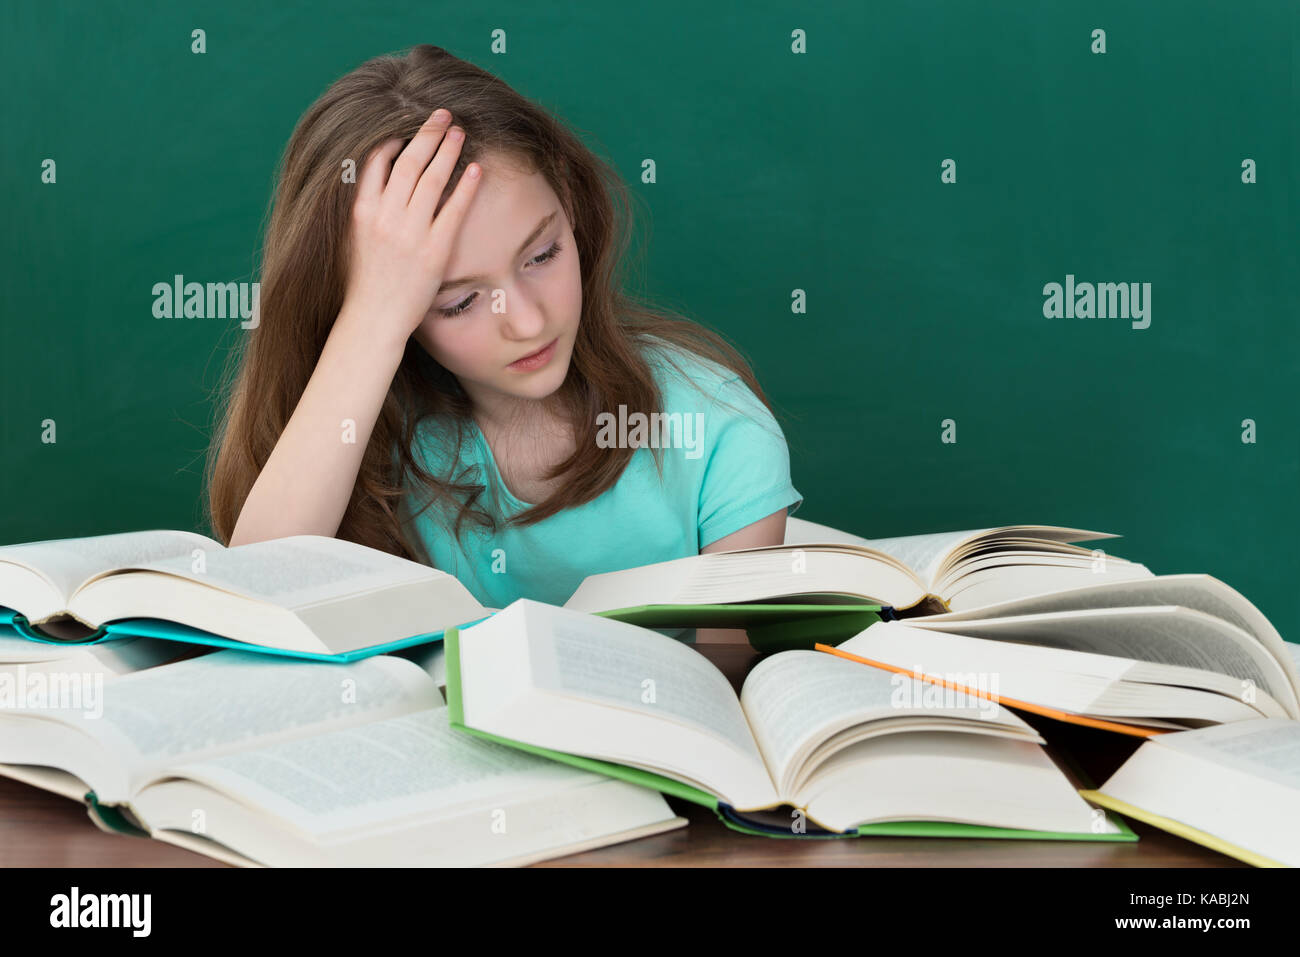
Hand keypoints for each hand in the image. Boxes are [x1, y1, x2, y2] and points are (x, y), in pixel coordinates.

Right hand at [340, 108, 481, 343]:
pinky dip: (465, 186)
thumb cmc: (363, 282)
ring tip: (460, 131)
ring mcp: (410, 233)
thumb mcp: (353, 238)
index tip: (408, 125)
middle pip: (408, 162)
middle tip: (442, 114)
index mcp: (361, 210)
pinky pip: (453, 210)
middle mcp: (385, 216)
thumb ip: (365, 209)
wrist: (373, 320)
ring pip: (431, 179)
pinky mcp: (434, 250)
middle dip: (427, 133)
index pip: (377, 161)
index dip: (395, 138)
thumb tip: (376, 184)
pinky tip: (475, 169)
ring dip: (447, 150)